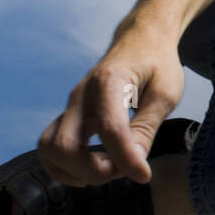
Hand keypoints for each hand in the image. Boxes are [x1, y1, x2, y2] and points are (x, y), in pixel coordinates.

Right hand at [37, 23, 184, 187]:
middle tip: (124, 169)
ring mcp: (71, 104)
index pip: (109, 131)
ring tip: (107, 170)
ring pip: (49, 148)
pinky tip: (91, 168)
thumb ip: (147, 127)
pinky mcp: (69, 113)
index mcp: (110, 81)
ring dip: (75, 170)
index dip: (126, 160)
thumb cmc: (157, 63)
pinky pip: (50, 146)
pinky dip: (65, 166)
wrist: (141, 40)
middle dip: (94, 170)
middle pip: (65, 145)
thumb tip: (134, 163)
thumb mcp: (166, 92)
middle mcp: (82, 93)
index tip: (144, 175)